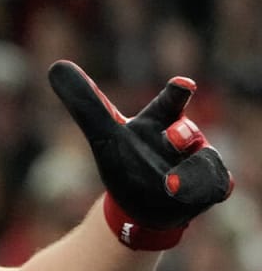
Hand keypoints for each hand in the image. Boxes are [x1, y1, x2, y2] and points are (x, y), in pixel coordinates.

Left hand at [48, 61, 232, 248]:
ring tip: (170, 184)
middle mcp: (183, 138)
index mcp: (159, 121)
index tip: (183, 83)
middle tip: (173, 136)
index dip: (177, 92)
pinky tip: (180, 194)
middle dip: (182, 133)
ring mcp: (198, 162)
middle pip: (186, 132)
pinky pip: (215, 186)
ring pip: (204, 161)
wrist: (141, 204)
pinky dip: (197, 191)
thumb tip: (56, 66)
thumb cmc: (126, 159)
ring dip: (190, 171)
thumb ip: (85, 104)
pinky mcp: (209, 187)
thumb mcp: (103, 133)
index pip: (170, 102)